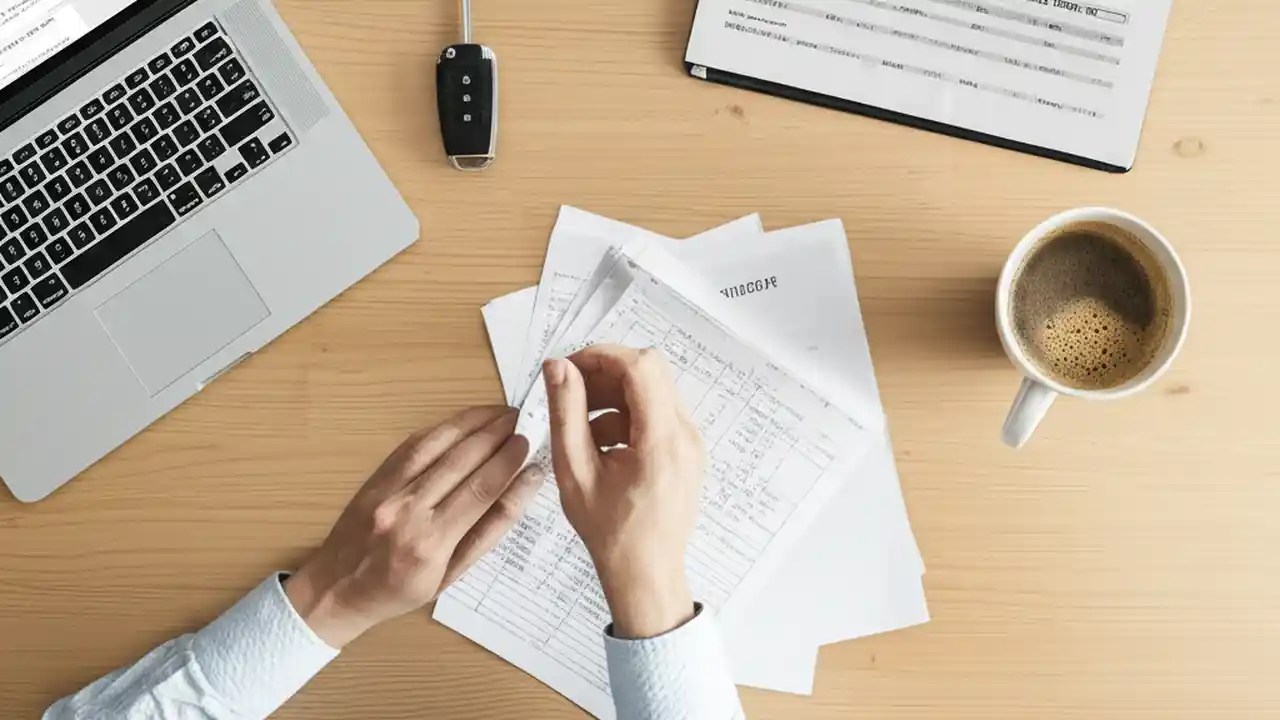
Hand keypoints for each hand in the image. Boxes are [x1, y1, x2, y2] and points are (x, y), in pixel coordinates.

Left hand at [285, 406, 542, 647]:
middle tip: (525, 420)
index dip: (509, 461)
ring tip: (502, 413)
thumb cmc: (403, 590)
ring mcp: (389, 490)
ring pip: (439, 444)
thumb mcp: (454, 574)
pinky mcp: (378, 477)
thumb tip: (525, 484)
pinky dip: (446, 428)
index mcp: (431, 544)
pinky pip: (416, 444)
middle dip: (498, 434)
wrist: (337, 589)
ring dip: (475, 422)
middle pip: (463, 460)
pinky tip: (467, 420)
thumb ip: (490, 529)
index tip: (532, 442)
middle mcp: (408, 511)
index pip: (481, 490)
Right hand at [543, 345, 704, 638]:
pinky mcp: (687, 451)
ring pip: (653, 390)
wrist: (645, 575)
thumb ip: (565, 414)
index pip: (640, 367)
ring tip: (580, 426)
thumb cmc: (610, 533)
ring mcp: (691, 443)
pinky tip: (601, 444)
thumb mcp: (575, 472)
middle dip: (606, 373)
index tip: (568, 367)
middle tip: (570, 390)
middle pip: (650, 372)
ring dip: (614, 396)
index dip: (600, 356)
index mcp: (661, 440)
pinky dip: (627, 415)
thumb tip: (558, 368)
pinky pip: (658, 413)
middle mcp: (685, 435)